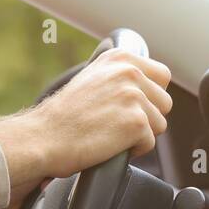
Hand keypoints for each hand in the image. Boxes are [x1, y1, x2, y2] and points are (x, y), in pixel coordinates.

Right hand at [0, 49, 171, 208]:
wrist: (43, 137)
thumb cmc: (63, 116)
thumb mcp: (92, 78)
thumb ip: (120, 75)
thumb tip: (147, 84)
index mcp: (120, 57)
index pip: (161, 76)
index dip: (148, 96)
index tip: (127, 106)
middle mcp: (129, 71)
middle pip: (164, 102)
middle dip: (146, 116)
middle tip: (115, 122)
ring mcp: (134, 96)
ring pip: (159, 124)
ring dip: (139, 134)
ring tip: (110, 133)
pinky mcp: (137, 122)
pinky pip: (150, 143)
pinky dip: (132, 150)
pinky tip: (109, 144)